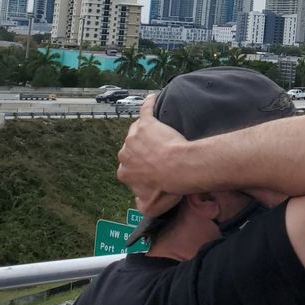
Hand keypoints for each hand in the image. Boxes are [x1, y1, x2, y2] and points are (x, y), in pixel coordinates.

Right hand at [116, 94, 185, 216]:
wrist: (179, 167)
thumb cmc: (167, 186)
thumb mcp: (151, 206)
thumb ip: (140, 204)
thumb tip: (137, 198)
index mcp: (124, 172)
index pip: (130, 167)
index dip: (143, 168)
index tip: (155, 168)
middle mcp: (124, 153)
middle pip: (133, 149)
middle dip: (144, 151)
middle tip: (162, 154)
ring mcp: (134, 136)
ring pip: (139, 132)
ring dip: (148, 133)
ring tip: (163, 135)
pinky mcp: (147, 123)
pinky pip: (146, 109)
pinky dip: (149, 104)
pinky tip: (153, 98)